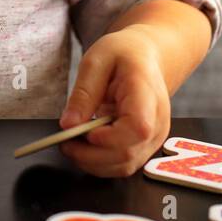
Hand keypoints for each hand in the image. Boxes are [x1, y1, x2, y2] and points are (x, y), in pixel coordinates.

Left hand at [57, 26, 170, 177]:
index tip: (84, 133)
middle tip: (64, 143)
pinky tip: (86, 149)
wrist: (146, 56)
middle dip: (91, 155)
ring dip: (94, 163)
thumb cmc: (124, 54)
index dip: (109, 138)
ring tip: (72, 146)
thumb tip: (68, 125)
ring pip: (125, 165)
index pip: (137, 127)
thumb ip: (83, 94)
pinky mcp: (146, 146)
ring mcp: (154, 137)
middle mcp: (157, 121)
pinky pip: (124, 164)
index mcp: (147, 93)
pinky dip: (102, 163)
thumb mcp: (96, 61)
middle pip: (128, 153)